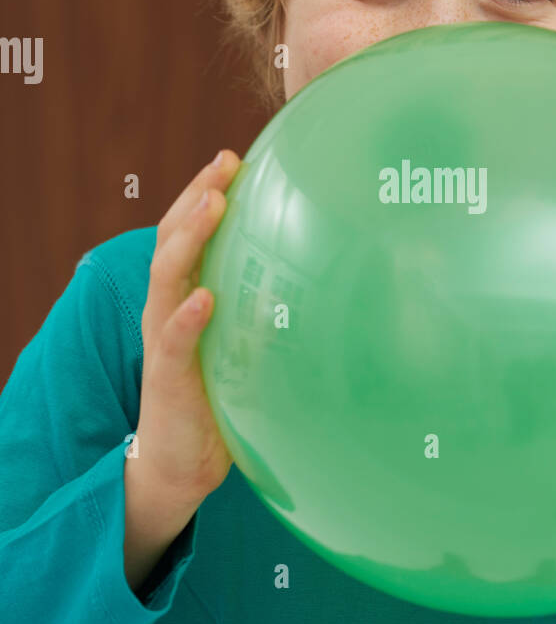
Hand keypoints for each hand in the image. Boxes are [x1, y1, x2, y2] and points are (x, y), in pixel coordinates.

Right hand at [133, 148, 242, 505]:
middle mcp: (167, 310)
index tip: (233, 158)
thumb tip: (324, 285)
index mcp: (183, 297)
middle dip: (196, 197)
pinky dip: (187, 316)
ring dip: (189, 238)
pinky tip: (205, 297)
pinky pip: (175, 341)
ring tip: (214, 205)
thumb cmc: (215, 400)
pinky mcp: (168, 378)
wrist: (179, 465)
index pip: (186, 233)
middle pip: (172, 239)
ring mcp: (163, 341)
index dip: (204, 192)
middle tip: (225, 164)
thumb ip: (263, 313)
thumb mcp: (241, 346)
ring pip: (166, 277)